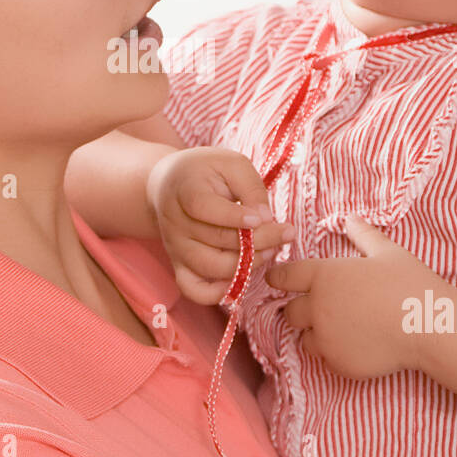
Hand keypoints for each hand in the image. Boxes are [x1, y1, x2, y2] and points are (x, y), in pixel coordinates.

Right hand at [146, 147, 295, 305]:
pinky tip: (242, 275)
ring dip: (247, 263)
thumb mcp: (233, 164)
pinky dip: (218, 293)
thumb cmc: (208, 171)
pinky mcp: (179, 265)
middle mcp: (176, 222)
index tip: (265, 217)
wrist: (170, 183)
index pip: (204, 208)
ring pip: (211, 268)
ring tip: (271, 250)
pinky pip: (194, 290)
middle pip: (216, 240)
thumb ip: (251, 188)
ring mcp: (175, 247)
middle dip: (259, 240)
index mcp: (185, 190)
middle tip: (286, 232)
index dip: (235, 216)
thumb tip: (265, 219)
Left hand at [266, 214, 443, 378]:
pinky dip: (335, 353)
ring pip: (306, 338)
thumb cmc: (409, 284)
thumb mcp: (387, 252)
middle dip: (301, 309)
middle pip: (290, 312)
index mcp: (324, 277)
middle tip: (322, 306)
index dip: (278, 277)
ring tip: (342, 327)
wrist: (429, 327)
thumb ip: (363, 235)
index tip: (278, 278)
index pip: (283, 277)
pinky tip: (356, 344)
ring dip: (316, 333)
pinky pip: (326, 359)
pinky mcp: (338, 364)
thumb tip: (350, 218)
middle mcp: (317, 308)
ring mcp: (326, 339)